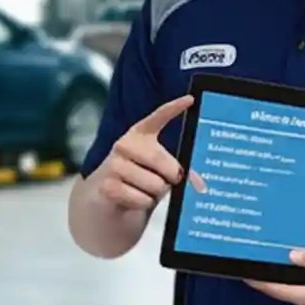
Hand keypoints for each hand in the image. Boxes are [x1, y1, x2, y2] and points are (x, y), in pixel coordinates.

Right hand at [93, 95, 206, 211]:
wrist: (105, 203)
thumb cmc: (137, 184)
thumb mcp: (157, 173)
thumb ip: (177, 172)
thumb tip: (199, 183)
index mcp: (139, 136)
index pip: (157, 118)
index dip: (174, 108)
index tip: (190, 100)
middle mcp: (125, 144)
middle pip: (163, 161)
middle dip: (170, 178)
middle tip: (165, 183)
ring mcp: (114, 164)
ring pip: (155, 185)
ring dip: (153, 195)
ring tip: (141, 191)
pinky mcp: (108, 185)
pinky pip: (142, 199)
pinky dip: (142, 205)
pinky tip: (131, 200)